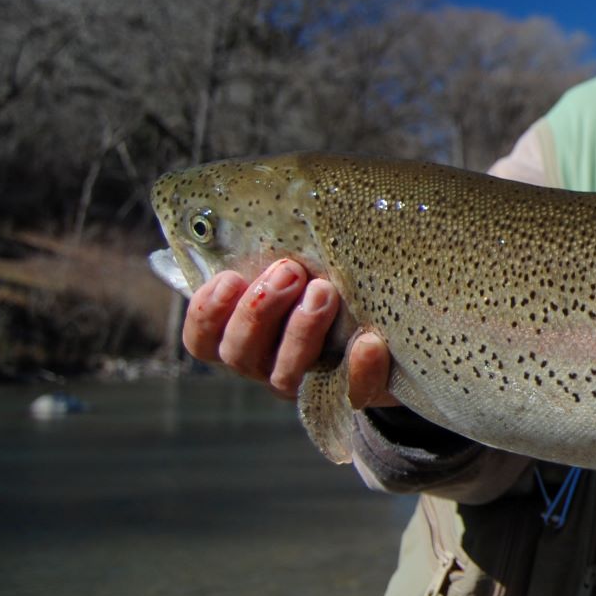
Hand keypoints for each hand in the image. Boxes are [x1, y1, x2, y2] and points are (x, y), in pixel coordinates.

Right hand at [181, 260, 396, 407]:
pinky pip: (351, 392)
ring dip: (300, 331)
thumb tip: (264, 202)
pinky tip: (369, 342)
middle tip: (289, 271)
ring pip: (284, 375)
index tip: (230, 277)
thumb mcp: (301, 266)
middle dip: (259, 310)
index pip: (203, 340)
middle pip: (239, 354)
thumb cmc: (330, 281)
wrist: (393, 332)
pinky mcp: (353, 394)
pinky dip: (359, 369)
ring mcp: (306, 384)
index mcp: (244, 336)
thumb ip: (278, 254)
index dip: (207, 314)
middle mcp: (266, 366)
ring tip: (323, 290)